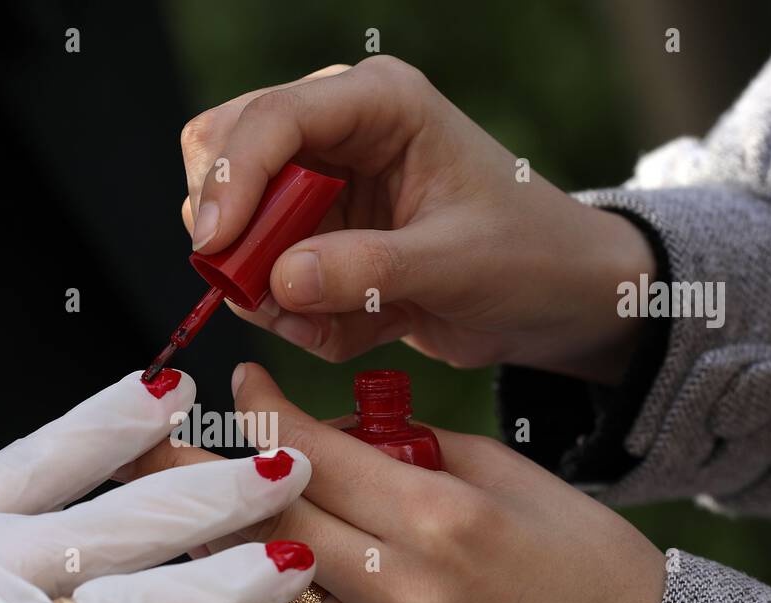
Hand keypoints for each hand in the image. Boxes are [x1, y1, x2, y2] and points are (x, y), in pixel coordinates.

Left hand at [124, 364, 667, 602]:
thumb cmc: (586, 560)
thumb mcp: (510, 475)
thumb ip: (408, 449)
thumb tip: (320, 432)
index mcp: (445, 519)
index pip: (314, 454)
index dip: (263, 410)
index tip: (238, 380)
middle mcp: (407, 592)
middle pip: (268, 519)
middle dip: (197, 473)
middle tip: (151, 440)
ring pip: (262, 586)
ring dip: (220, 539)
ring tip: (185, 500)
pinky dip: (260, 598)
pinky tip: (245, 565)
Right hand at [180, 57, 655, 384]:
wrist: (555, 298)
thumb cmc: (527, 257)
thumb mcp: (456, 263)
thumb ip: (366, 270)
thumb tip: (277, 280)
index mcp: (379, 105)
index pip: (274, 117)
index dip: (231, 177)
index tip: (215, 245)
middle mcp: (337, 133)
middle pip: (223, 150)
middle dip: (231, 229)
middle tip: (260, 292)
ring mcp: (320, 186)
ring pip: (233, 221)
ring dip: (262, 286)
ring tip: (332, 323)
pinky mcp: (316, 237)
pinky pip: (263, 277)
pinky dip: (292, 315)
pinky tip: (352, 328)